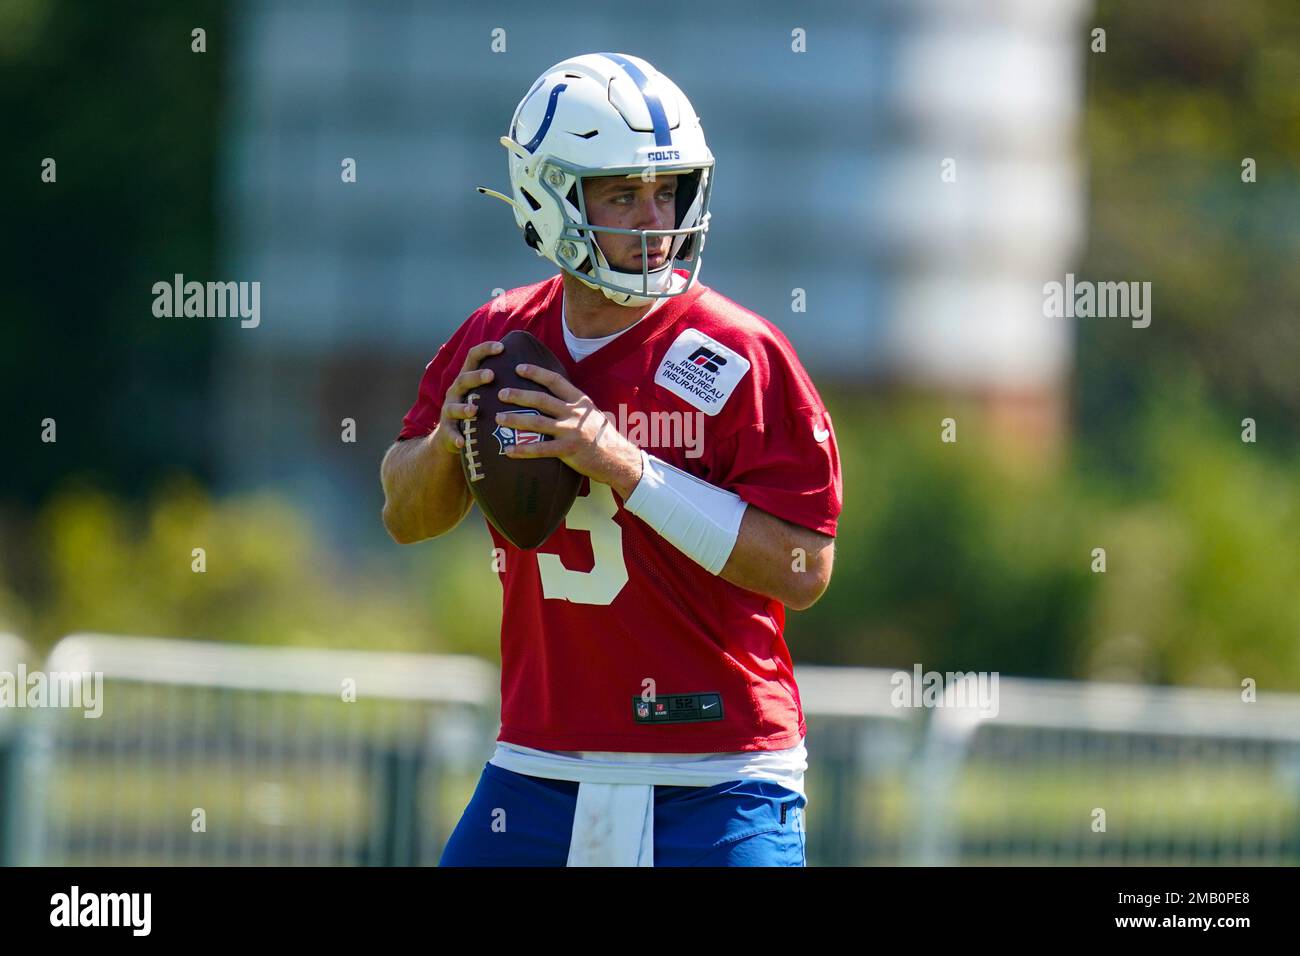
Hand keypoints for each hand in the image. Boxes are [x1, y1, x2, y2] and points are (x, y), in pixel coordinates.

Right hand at [431, 341, 503, 454]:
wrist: (452, 436)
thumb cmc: (480, 410)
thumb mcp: (487, 393)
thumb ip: (503, 381)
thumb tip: (537, 368)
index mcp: (468, 378)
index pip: (473, 357)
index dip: (485, 349)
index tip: (501, 346)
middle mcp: (456, 391)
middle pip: (463, 379)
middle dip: (476, 376)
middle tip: (491, 375)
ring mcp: (449, 410)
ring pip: (453, 406)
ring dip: (463, 408)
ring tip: (474, 410)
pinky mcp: (447, 430)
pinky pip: (450, 433)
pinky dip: (456, 437)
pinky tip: (462, 441)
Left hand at [494, 364, 643, 498]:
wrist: (617, 458)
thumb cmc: (602, 436)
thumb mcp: (591, 413)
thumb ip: (573, 405)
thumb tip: (552, 396)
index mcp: (579, 401)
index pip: (555, 381)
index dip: (536, 372)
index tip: (518, 367)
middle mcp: (574, 413)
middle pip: (541, 399)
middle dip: (518, 395)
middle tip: (501, 393)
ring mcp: (571, 431)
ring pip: (537, 422)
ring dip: (515, 419)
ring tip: (498, 418)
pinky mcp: (568, 450)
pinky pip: (540, 449)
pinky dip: (523, 449)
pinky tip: (508, 450)